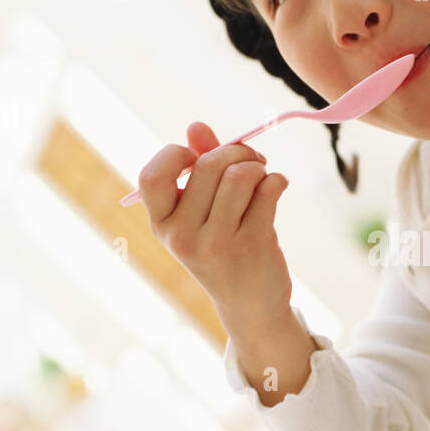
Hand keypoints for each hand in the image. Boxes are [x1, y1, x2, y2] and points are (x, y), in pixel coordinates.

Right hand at [136, 120, 293, 327]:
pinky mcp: (252, 245)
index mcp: (162, 223)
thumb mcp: (201, 213)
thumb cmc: (224, 247)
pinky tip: (277, 188)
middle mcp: (183, 236)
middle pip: (208, 166)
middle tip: (251, 160)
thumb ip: (198, 165)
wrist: (250, 304)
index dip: (178, 155)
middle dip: (236, 152)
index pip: (152, 176)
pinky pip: (268, 189)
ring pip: (241, 175)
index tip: (198, 158)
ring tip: (263, 177)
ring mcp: (217, 243)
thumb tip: (196, 126)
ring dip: (258, 166)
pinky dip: (277, 180)